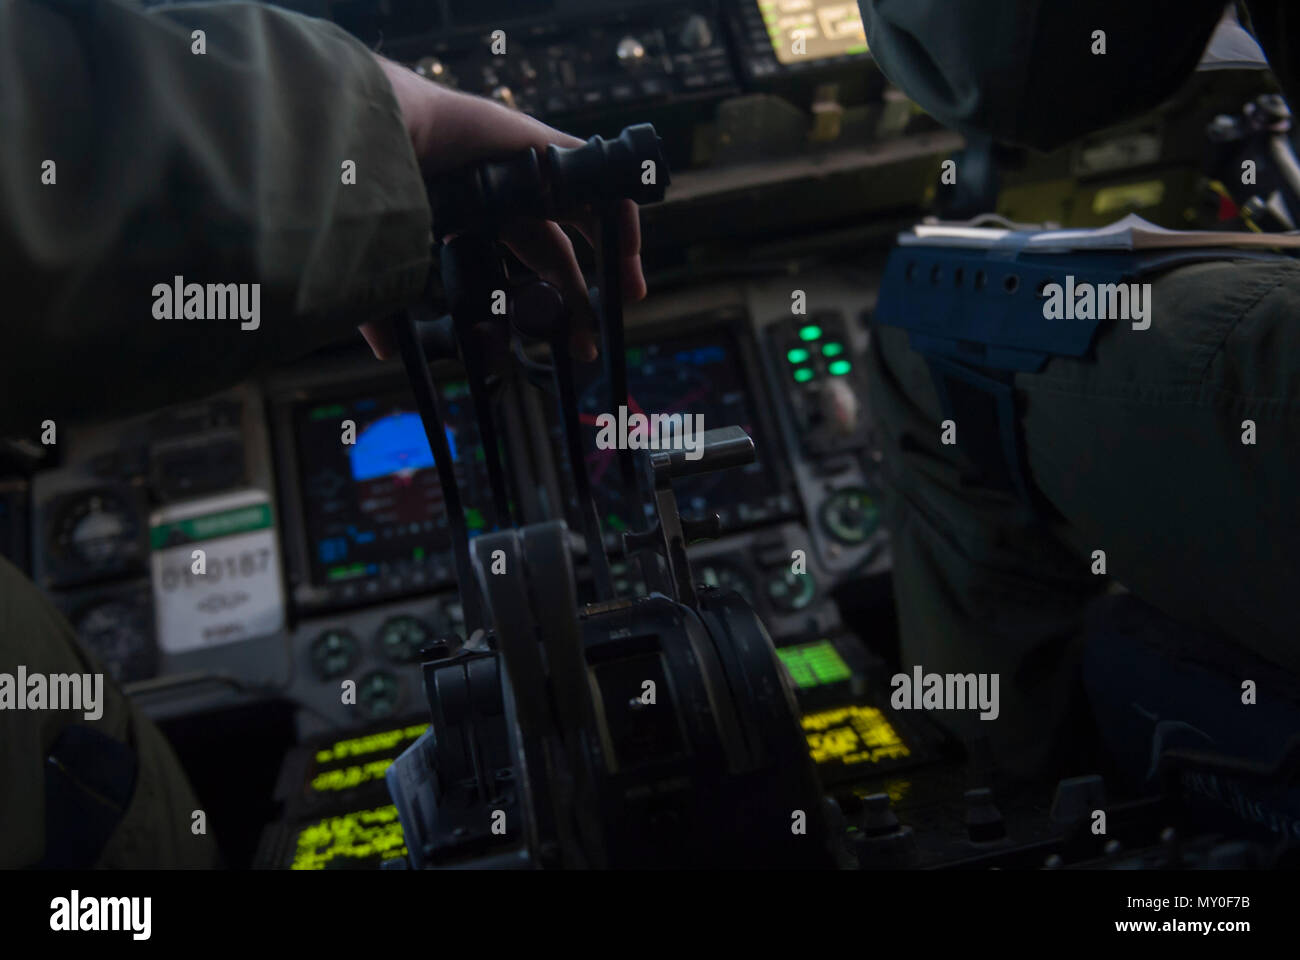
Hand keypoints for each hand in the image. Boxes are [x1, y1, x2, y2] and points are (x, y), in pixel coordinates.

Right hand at [363, 54, 646, 361]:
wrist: (379, 143)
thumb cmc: (376, 194)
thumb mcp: (390, 259)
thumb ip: (386, 304)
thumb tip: (382, 351)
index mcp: (469, 217)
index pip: (513, 264)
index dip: (539, 300)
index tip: (553, 341)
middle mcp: (502, 194)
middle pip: (553, 252)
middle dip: (575, 297)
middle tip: (587, 342)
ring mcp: (526, 170)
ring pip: (583, 215)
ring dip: (611, 255)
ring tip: (630, 293)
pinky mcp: (547, 148)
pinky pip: (597, 179)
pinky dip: (617, 212)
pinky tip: (628, 248)